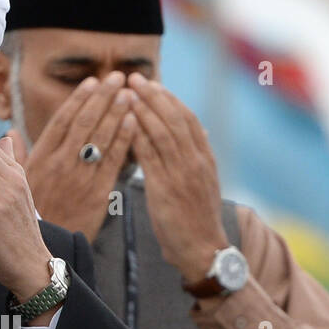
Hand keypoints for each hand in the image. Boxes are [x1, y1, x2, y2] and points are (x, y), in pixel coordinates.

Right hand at [13, 71, 137, 241]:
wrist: (39, 255)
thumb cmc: (26, 220)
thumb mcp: (16, 186)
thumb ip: (17, 158)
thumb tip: (11, 135)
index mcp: (39, 160)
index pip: (61, 121)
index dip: (78, 99)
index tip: (91, 81)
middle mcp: (59, 164)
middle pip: (83, 122)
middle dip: (101, 97)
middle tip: (116, 76)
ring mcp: (78, 178)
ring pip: (99, 137)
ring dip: (115, 111)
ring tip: (129, 90)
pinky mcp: (96, 193)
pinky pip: (111, 160)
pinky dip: (123, 137)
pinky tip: (133, 120)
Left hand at [126, 73, 226, 281]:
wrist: (202, 249)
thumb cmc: (197, 220)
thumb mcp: (204, 183)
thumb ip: (198, 158)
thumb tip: (199, 133)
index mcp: (205, 159)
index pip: (187, 119)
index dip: (169, 98)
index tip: (153, 83)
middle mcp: (195, 161)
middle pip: (174, 118)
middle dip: (154, 96)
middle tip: (134, 78)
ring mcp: (182, 174)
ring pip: (162, 133)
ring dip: (143, 110)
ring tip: (126, 93)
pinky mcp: (166, 189)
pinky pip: (150, 156)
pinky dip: (137, 136)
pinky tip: (124, 123)